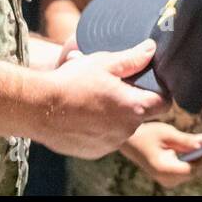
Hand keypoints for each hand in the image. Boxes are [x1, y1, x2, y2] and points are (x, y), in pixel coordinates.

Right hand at [32, 39, 169, 158]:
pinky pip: (105, 139)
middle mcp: (126, 130)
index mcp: (133, 107)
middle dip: (131, 102)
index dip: (159, 92)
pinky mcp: (94, 152)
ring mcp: (110, 144)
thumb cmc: (71, 82)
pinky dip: (100, 129)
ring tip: (94, 100)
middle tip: (113, 87)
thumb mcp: (103, 63)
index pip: (163, 103)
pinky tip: (84, 115)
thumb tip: (151, 49)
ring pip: (122, 128)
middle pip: (140, 115)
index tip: (148, 84)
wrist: (38, 108)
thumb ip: (132, 58)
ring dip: (115, 116)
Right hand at [120, 122, 201, 189]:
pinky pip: (186, 171)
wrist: (129, 142)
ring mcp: (167, 180)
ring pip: (192, 172)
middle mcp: (167, 180)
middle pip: (195, 172)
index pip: (194, 169)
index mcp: (166, 170)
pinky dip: (195, 161)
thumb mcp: (167, 133)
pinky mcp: (168, 177)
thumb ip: (187, 140)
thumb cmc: (146, 134)